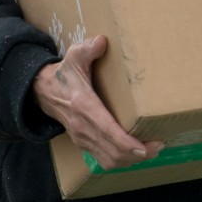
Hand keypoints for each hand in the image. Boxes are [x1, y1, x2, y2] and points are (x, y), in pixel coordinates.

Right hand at [31, 36, 162, 171]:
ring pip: (109, 160)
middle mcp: (83, 127)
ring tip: (151, 151)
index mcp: (84, 106)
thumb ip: (88, 49)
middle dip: (138, 154)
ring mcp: (83, 138)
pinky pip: (104, 160)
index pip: (108, 131)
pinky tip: (135, 154)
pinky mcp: (84, 144)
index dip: (128, 143)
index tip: (148, 146)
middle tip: (158, 147)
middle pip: (113, 152)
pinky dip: (121, 161)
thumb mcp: (74, 57)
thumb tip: (102, 41)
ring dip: (131, 160)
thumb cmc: (64, 75)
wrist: (42, 92)